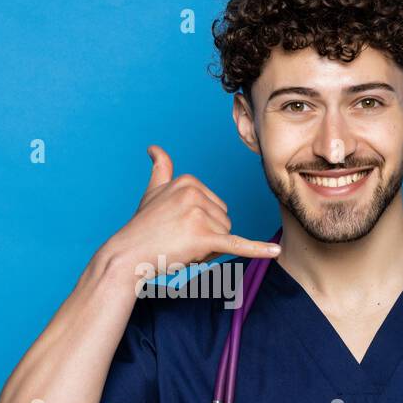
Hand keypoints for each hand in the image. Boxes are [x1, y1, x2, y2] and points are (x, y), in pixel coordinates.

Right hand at [103, 145, 280, 275]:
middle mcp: (194, 192)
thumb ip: (160, 168)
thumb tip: (154, 147)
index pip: (216, 207)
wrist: (128, 255)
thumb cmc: (143, 228)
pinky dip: (256, 249)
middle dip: (207, 236)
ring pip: (225, 236)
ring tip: (182, 247)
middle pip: (224, 220)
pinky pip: (236, 244)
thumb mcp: (153, 192)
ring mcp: (199, 214)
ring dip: (208, 248)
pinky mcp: (204, 236)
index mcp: (189, 180)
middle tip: (178, 240)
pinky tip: (274, 252)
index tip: (176, 227)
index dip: (201, 224)